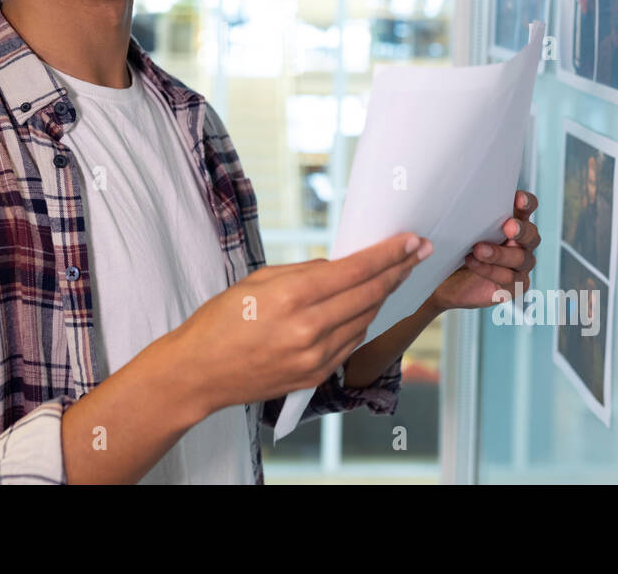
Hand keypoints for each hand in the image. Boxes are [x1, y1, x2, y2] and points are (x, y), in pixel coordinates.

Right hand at [173, 231, 431, 415]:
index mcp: (291, 297)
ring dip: (384, 295)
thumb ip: (304, 272)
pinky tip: (368, 305)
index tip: (411, 241)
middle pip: (370, 294)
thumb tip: (340, 267)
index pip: (355, 270)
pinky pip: (351, 343)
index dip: (388, 254)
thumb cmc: (218, 322)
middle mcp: (308, 330)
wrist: (198, 373)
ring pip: (366, 319)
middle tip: (418, 252)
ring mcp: (315, 358)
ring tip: (396, 275)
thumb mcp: (257, 280)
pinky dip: (363, 321)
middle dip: (398, 270)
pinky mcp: (315, 376)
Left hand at [426, 190, 539, 312]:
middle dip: (521, 230)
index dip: (527, 203)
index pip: (527, 208)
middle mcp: (520, 243)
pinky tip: (473, 263)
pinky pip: (509, 279)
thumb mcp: (456, 228)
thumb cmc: (454, 247)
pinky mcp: (513, 286)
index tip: (518, 198)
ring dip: (500, 253)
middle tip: (508, 226)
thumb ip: (463, 215)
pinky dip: (491, 271)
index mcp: (511, 221)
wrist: (444, 281)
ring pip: (521, 258)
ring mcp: (519, 266)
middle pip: (531, 234)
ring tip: (478, 249)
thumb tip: (449, 198)